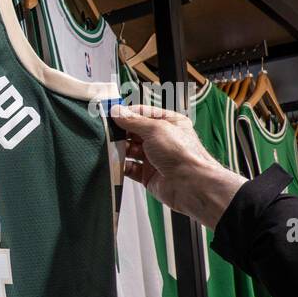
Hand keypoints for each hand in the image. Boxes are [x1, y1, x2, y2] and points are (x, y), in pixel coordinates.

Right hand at [111, 103, 244, 228]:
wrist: (191, 184)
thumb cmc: (184, 154)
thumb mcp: (156, 129)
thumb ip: (134, 121)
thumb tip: (118, 112)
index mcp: (169, 123)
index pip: (143, 114)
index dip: (126, 114)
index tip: (110, 114)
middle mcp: (162, 140)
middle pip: (134, 132)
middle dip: (120, 133)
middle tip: (106, 132)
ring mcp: (154, 158)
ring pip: (130, 150)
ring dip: (119, 149)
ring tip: (109, 148)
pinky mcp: (148, 174)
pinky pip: (130, 168)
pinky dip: (121, 166)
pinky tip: (115, 163)